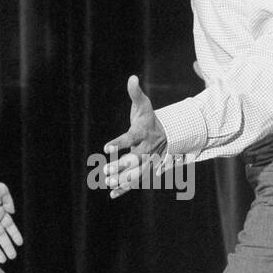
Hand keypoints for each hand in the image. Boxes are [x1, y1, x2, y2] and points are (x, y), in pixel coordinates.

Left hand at [0, 180, 22, 261]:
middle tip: (12, 256)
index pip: (10, 227)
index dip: (15, 235)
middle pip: (1, 237)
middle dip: (7, 247)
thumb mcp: (3, 192)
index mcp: (1, 213)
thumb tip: (12, 212)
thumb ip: (9, 202)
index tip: (20, 243)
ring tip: (3, 260)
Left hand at [102, 75, 166, 198]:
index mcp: (143, 133)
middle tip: (106, 172)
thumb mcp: (143, 104)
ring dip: (123, 180)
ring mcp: (146, 161)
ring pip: (136, 173)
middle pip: (134, 160)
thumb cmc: (149, 118)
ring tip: (108, 183)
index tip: (105, 148)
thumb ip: (136, 93)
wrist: (166, 134)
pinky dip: (124, 188)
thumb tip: (132, 77)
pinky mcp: (144, 169)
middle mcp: (146, 149)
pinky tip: (112, 194)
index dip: (118, 143)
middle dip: (121, 166)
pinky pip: (135, 181)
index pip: (130, 138)